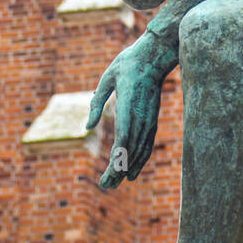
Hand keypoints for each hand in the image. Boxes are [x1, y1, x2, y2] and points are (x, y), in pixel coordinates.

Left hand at [86, 33, 164, 187]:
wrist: (154, 56)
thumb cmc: (127, 64)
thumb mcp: (107, 78)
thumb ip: (97, 102)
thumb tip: (87, 127)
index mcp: (129, 105)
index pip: (124, 137)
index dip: (118, 158)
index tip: (109, 173)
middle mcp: (142, 116)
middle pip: (131, 149)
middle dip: (119, 170)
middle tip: (106, 186)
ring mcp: (150, 119)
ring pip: (141, 150)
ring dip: (129, 169)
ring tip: (115, 184)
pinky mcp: (153, 120)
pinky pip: (147, 145)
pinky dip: (140, 160)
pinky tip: (132, 172)